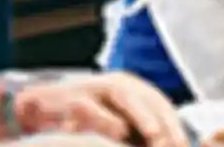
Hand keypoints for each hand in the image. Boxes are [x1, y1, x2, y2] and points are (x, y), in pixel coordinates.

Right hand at [14, 73, 186, 146]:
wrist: (39, 109)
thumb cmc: (84, 122)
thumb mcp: (116, 127)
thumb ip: (138, 136)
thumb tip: (167, 146)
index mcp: (133, 90)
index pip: (161, 105)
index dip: (175, 126)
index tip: (184, 146)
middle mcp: (117, 83)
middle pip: (149, 97)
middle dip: (164, 122)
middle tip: (174, 144)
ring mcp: (95, 86)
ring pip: (124, 94)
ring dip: (142, 115)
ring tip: (156, 135)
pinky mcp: (72, 96)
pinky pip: (91, 105)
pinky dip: (105, 119)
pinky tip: (118, 133)